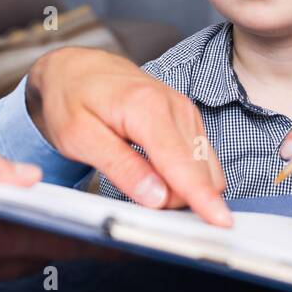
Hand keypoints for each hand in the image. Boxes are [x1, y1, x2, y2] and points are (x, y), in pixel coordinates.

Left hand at [27, 46, 230, 225]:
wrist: (75, 68)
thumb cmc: (71, 98)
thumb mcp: (79, 137)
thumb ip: (120, 167)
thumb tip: (157, 198)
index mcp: (148, 108)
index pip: (181, 163)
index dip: (202, 197)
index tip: (221, 223)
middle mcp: (175, 107)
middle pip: (197, 172)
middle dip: (176, 199)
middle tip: (132, 193)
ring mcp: (185, 112)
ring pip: (203, 169)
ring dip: (180, 189)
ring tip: (138, 180)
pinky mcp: (187, 119)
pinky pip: (199, 160)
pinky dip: (183, 177)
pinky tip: (154, 174)